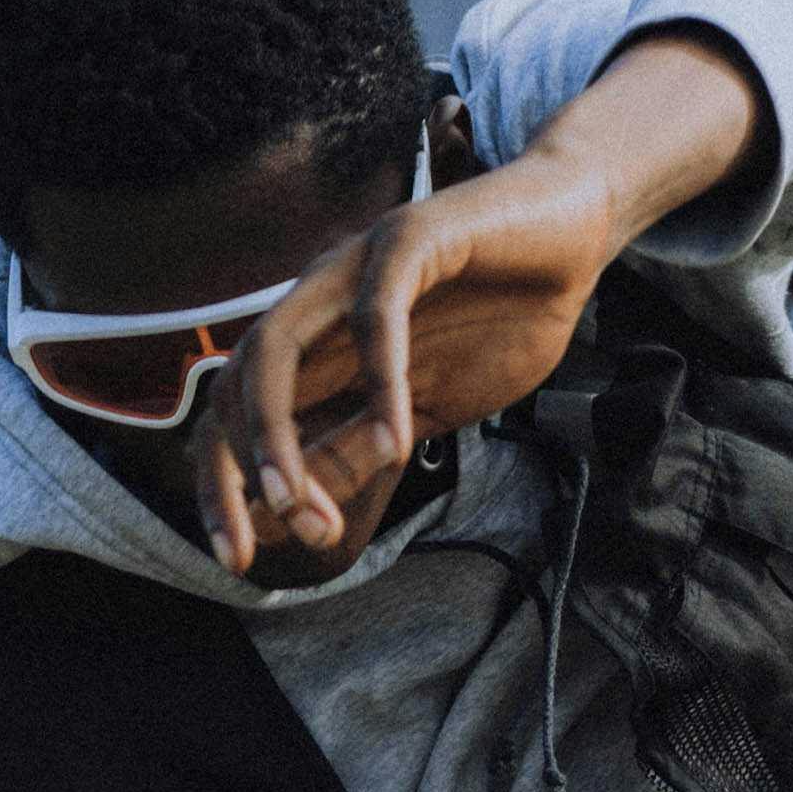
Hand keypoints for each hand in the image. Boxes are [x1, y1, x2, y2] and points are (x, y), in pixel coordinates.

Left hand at [192, 26, 765, 579]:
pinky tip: (397, 444)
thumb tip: (292, 515)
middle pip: (234, 386)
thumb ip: (353, 452)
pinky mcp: (409, 238)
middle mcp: (314, 303)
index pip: (234, 415)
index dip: (221, 487)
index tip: (238, 558)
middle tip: (279, 542)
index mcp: (313, 345)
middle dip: (239, 472)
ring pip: (275, 348)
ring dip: (277, 434)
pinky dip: (378, 383)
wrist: (570, 233)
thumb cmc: (498, 318)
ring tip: (303, 505)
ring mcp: (353, 266)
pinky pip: (375, 313)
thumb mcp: (418, 413)